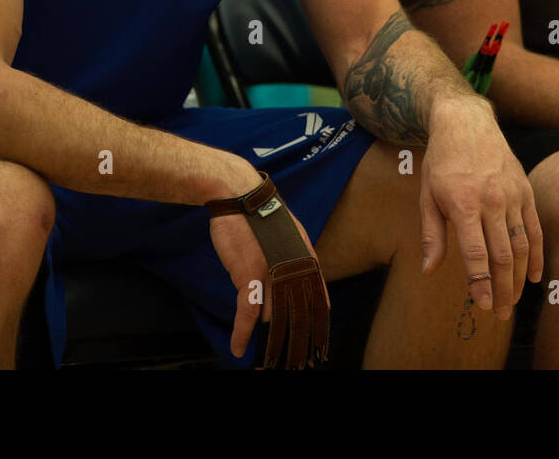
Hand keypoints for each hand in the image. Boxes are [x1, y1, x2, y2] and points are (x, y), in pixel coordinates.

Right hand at [207, 164, 328, 358]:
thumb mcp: (289, 238)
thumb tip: (297, 287)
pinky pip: (248, 314)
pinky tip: (238, 348)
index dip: (319, 328)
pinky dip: (241, 334)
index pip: (321, 303)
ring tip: (265, 362)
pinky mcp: (249, 276)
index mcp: (308, 261)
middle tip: (292, 363)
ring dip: (267, 340)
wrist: (240, 195)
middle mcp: (295, 270)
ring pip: (273, 319)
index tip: (319, 348)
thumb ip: (296, 262)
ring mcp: (273, 274)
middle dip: (295, 345)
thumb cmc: (261, 216)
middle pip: (299, 318)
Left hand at [419, 97, 543, 319]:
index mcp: (464, 205)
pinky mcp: (525, 191)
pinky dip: (537, 255)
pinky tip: (534, 277)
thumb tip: (429, 270)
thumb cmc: (442, 162)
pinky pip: (535, 229)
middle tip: (501, 313)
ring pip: (521, 246)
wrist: (467, 123)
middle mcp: (492, 202)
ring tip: (514, 301)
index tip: (484, 307)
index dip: (481, 284)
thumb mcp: (427, 196)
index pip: (476, 254)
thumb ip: (431, 236)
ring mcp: (512, 196)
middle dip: (503, 289)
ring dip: (519, 278)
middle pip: (503, 255)